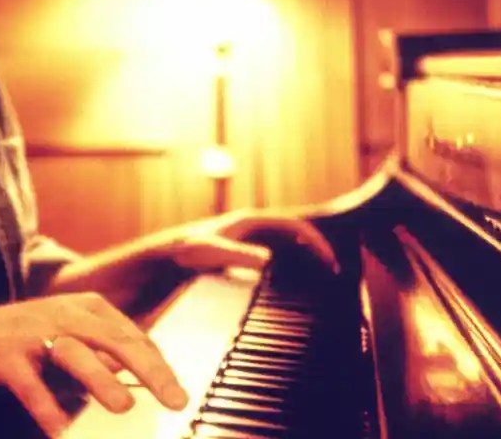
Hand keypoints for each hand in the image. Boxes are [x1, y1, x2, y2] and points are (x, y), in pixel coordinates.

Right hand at [0, 292, 188, 436]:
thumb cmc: (26, 340)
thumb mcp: (71, 338)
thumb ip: (106, 354)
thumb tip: (150, 376)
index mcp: (86, 309)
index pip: (133, 337)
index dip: (159, 366)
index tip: (180, 394)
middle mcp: (63, 315)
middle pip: (114, 340)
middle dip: (149, 370)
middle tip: (174, 399)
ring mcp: (33, 334)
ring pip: (74, 355)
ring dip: (100, 380)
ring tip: (124, 406)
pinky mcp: (6, 356)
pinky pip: (30, 383)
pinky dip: (46, 406)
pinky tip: (60, 429)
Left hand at [148, 207, 339, 273]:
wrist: (166, 257)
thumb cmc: (187, 251)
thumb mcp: (213, 253)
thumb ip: (239, 255)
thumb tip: (268, 261)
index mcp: (251, 221)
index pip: (294, 225)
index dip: (316, 240)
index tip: (330, 261)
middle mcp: (253, 226)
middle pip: (295, 232)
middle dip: (317, 246)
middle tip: (335, 269)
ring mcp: (249, 238)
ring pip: (287, 242)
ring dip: (306, 255)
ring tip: (324, 274)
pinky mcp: (243, 251)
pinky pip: (276, 253)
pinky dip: (292, 262)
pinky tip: (296, 279)